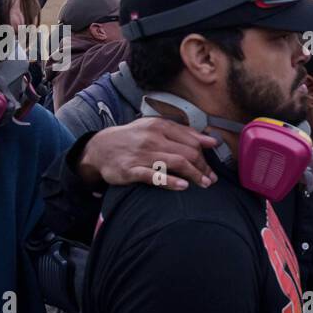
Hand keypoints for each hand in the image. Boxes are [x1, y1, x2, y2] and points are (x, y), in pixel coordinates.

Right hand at [77, 118, 218, 190]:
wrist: (100, 148)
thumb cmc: (134, 138)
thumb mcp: (156, 128)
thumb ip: (184, 133)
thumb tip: (212, 141)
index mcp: (160, 126)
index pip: (191, 140)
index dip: (205, 156)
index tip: (211, 169)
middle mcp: (152, 138)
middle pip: (187, 153)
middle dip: (203, 167)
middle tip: (211, 180)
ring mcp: (141, 154)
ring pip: (176, 163)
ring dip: (194, 175)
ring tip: (204, 184)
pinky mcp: (130, 170)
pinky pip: (154, 176)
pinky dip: (170, 181)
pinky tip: (183, 186)